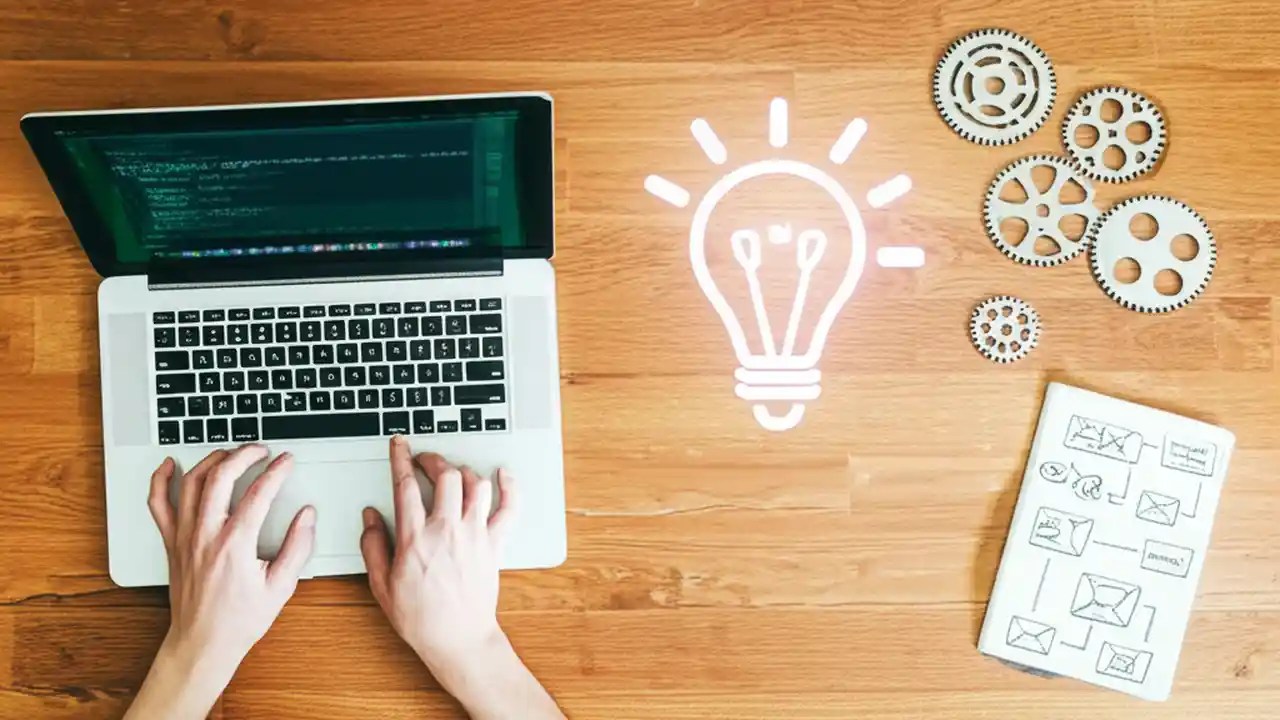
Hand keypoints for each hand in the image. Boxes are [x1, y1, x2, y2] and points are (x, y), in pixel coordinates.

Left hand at [125, 444, 315, 719]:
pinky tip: (169, 465)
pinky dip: (160, 480)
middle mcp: (206, 536)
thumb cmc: (239, 620)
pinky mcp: (172, 542)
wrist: (202, 643)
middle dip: (243, 454)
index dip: (276, 471)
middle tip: (260, 450)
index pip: (258, 493)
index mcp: (235, 545)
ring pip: (191, 483)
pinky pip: (158, 504)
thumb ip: (298, 547)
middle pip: (220, 477)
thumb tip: (307, 516)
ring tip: (230, 453)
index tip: (286, 461)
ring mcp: (184, 537)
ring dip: (212, 460)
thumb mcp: (282, 587)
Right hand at [362, 436, 562, 719]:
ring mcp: (474, 535)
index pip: (406, 485)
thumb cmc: (420, 617)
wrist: (457, 638)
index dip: (400, 458)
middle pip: (445, 475)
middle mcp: (447, 530)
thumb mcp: (381, 585)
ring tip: (453, 472)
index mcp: (415, 538)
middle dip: (433, 459)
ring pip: (475, 484)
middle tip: (425, 459)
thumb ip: (373, 546)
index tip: (399, 445)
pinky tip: (504, 473)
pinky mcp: (494, 544)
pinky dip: (510, 486)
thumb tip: (371, 516)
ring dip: (464, 471)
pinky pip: (508, 508)